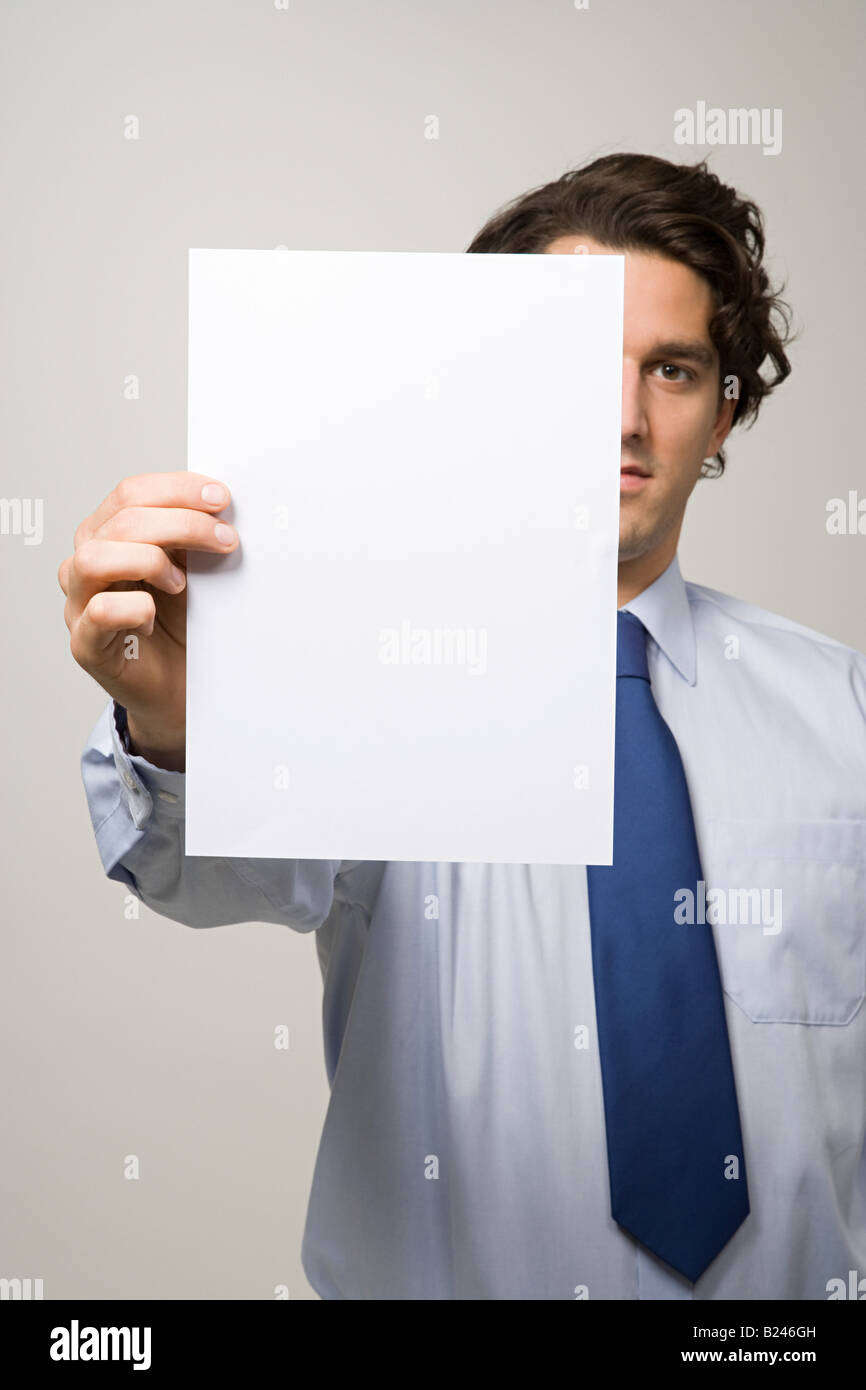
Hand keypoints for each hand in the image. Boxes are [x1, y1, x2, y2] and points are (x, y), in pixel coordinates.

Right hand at [59, 473, 237, 769]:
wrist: (181, 690)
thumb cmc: (182, 627)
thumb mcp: (194, 570)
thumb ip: (194, 536)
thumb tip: (223, 504)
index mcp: (108, 536)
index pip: (130, 494)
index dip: (177, 489)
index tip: (222, 498)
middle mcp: (86, 566)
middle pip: (120, 521)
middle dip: (182, 523)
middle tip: (225, 539)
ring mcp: (80, 605)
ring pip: (95, 558)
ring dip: (149, 560)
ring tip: (182, 582)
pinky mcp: (86, 646)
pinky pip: (98, 613)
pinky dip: (134, 607)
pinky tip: (155, 616)